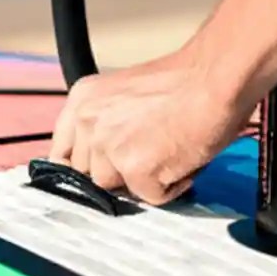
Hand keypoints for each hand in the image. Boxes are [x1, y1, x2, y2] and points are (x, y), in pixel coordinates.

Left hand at [48, 47, 256, 204]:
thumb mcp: (124, 95)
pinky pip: (150, 197)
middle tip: (151, 153)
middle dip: (118, 172)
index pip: (62, 151)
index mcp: (82, 100)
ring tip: (170, 152)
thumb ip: (105, 123)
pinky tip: (183, 160)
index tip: (96, 173)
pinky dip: (171, 187)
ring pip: (117, 188)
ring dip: (144, 180)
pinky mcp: (136, 169)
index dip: (83, 167)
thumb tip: (101, 161)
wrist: (214, 78)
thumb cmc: (184, 82)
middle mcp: (88, 122)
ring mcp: (109, 147)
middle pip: (90, 174)